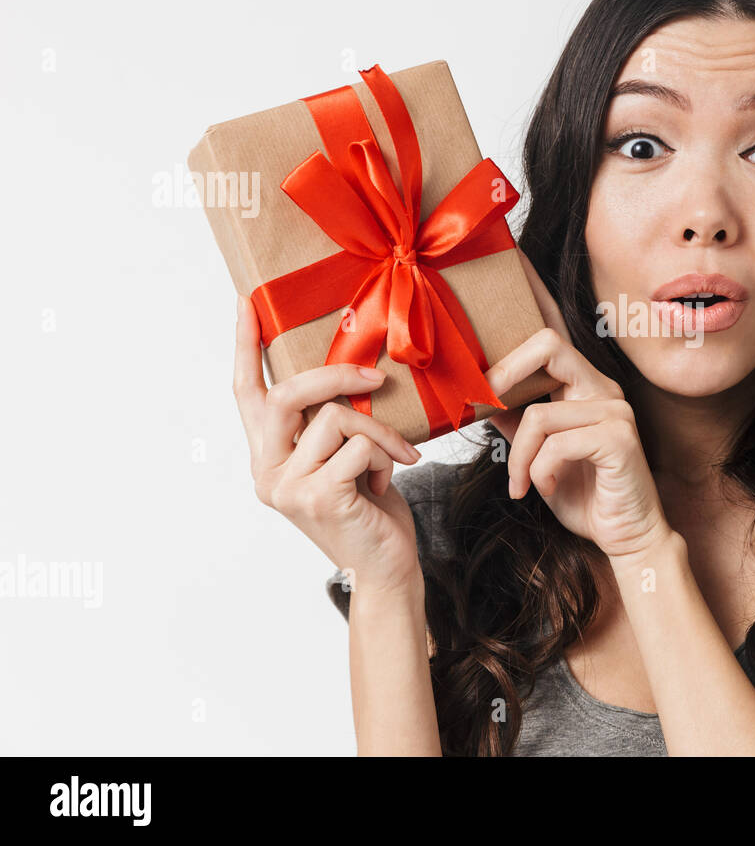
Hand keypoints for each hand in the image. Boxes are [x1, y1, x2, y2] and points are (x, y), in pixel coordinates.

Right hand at [233, 294, 424, 596]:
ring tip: (391, 459)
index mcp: (268, 457)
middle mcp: (266, 472)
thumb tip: (350, 374)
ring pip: (335, 418)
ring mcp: (287, 487)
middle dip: (336, 376)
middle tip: (375, 377)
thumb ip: (329, 426)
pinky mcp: (318, 497)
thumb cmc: (370, 508)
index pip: (248, 393)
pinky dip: (385, 456)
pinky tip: (384, 482)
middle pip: (288, 395)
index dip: (247, 347)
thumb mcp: (343, 458)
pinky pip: (359, 446)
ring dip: (377, 432)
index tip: (246, 303)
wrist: (385, 566)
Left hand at [484, 255, 674, 559]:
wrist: (626, 538)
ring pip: (538, 413)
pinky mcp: (619, 438)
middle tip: (478, 407)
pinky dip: (538, 471)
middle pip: (547, 344)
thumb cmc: (583, 496)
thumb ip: (513, 424)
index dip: (534, 291)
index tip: (511, 257)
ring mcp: (614, 409)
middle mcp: (601, 387)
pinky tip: (543, 491)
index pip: (552, 330)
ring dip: (518, 456)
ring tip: (519, 485)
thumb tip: (477, 402)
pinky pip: (555, 442)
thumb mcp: (535, 457)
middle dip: (503, 375)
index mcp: (581, 385)